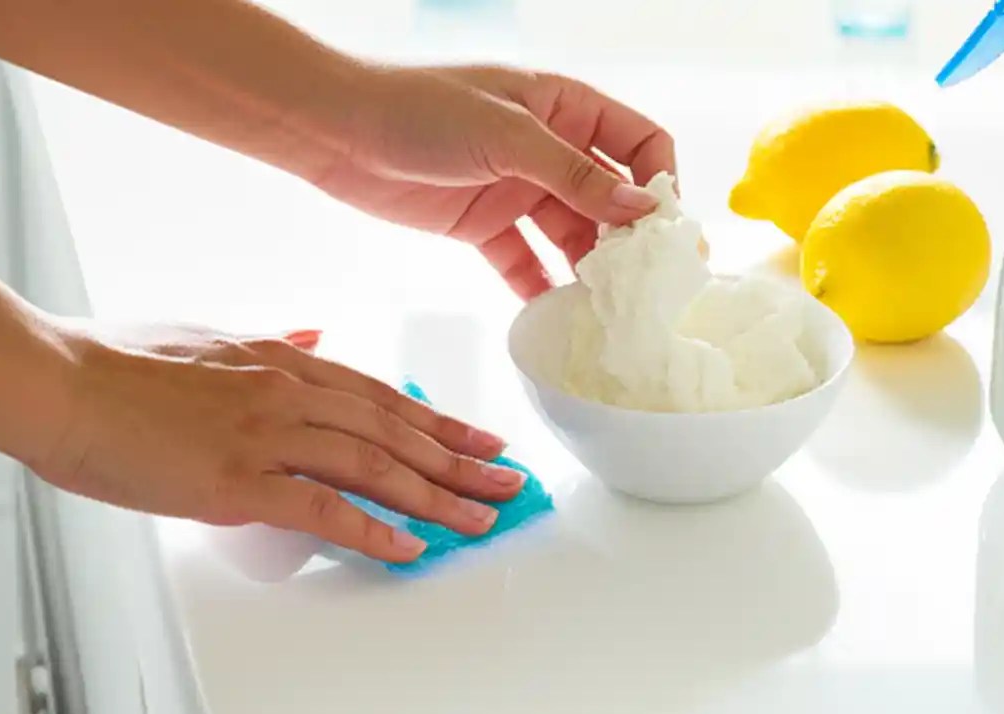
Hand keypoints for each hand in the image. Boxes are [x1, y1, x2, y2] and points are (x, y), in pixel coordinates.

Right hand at [35, 323, 524, 562]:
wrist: (56, 379)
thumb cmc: (117, 362)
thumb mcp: (207, 336)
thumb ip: (271, 342)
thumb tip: (317, 338)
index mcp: (283, 360)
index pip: (382, 395)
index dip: (440, 420)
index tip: (480, 439)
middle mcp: (288, 392)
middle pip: (395, 431)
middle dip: (459, 461)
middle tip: (506, 482)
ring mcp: (266, 435)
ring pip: (375, 467)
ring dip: (435, 498)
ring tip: (479, 520)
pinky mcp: (236, 479)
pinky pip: (323, 509)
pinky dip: (372, 529)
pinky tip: (408, 546)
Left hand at [315, 64, 676, 299]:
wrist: (336, 130)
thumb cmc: (420, 107)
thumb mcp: (508, 135)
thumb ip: (575, 175)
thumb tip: (642, 207)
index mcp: (565, 106)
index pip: (640, 142)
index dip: (660, 182)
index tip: (667, 231)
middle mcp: (550, 148)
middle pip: (611, 196)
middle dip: (631, 238)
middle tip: (649, 285)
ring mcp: (518, 188)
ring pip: (572, 235)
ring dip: (590, 270)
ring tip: (606, 309)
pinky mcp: (484, 225)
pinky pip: (525, 262)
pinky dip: (540, 288)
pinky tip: (554, 316)